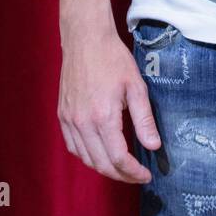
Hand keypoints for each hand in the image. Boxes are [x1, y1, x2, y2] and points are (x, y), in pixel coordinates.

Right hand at [58, 23, 161, 182]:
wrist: (86, 39)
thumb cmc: (113, 59)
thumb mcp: (136, 86)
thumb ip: (144, 119)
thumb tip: (153, 146)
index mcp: (102, 116)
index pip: (118, 158)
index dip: (133, 172)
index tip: (146, 175)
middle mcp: (82, 122)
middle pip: (101, 164)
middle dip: (121, 175)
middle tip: (137, 175)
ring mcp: (69, 120)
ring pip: (85, 158)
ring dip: (104, 168)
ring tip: (122, 168)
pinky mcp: (62, 115)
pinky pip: (73, 146)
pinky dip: (87, 156)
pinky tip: (100, 153)